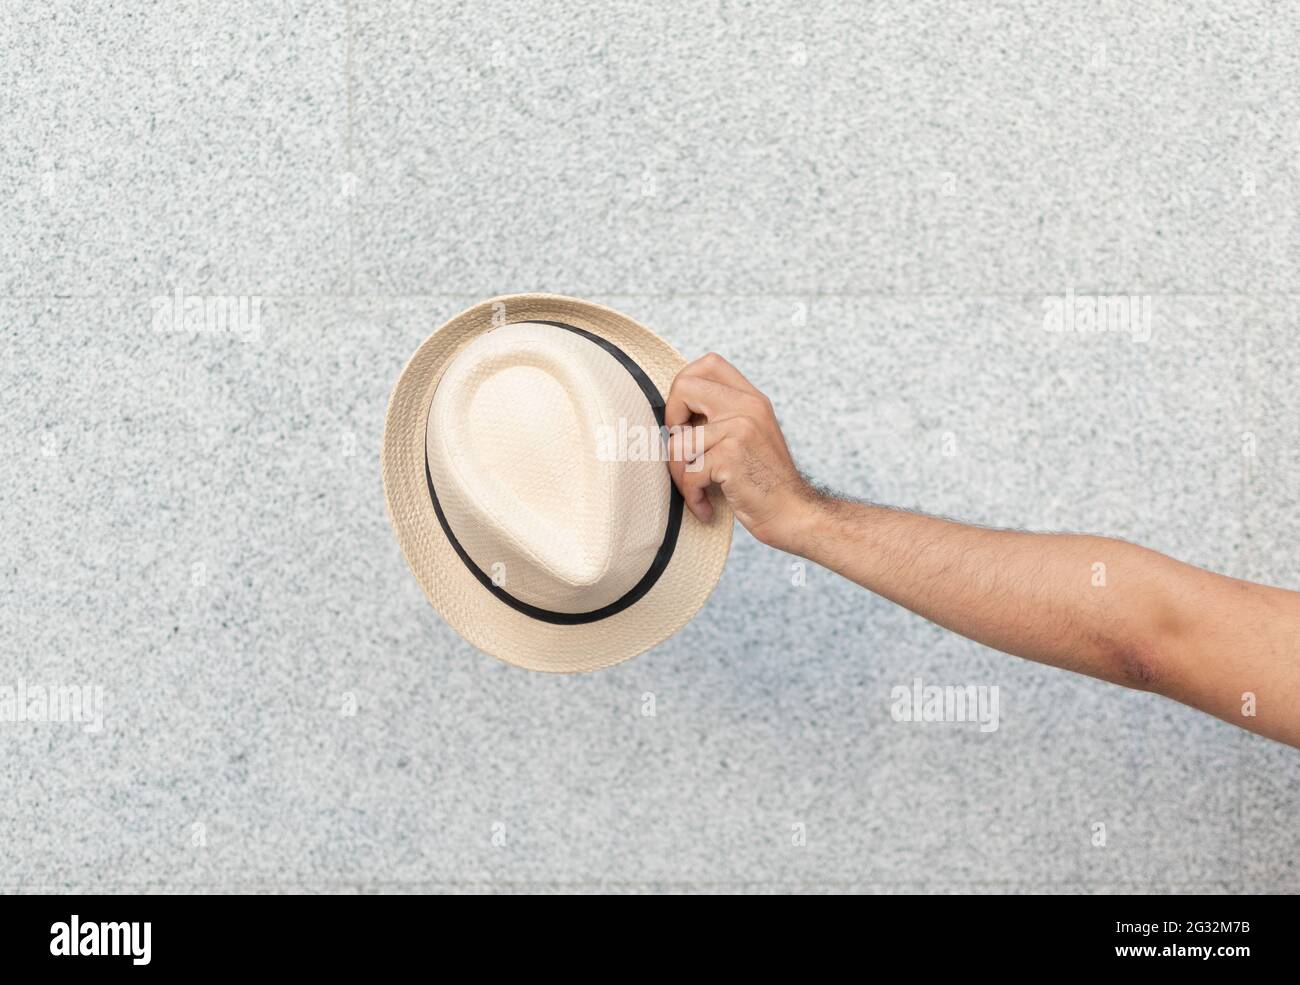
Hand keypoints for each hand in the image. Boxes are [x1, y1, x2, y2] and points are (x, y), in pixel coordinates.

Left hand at [664, 353, 816, 551]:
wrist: (793, 513)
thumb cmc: (763, 482)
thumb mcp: (748, 436)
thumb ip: (722, 417)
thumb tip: (674, 409)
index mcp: (751, 398)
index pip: (708, 363)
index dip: (684, 389)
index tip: (686, 421)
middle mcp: (748, 406)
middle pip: (683, 387)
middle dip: (671, 422)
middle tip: (684, 450)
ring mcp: (740, 429)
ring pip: (677, 441)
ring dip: (679, 473)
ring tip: (697, 490)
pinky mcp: (732, 456)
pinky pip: (689, 472)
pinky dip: (692, 496)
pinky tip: (705, 507)